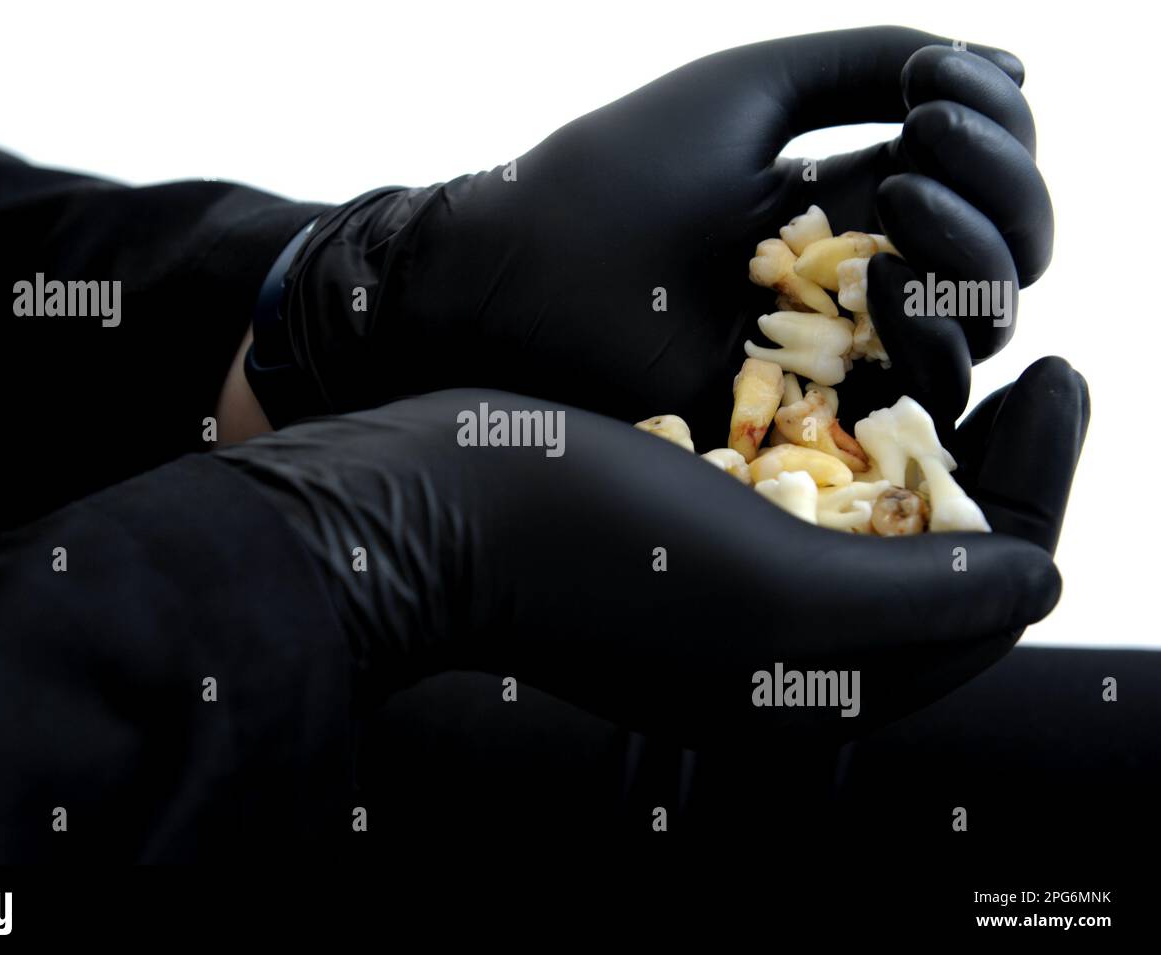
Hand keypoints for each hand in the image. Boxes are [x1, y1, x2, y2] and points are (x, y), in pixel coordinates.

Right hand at [215, 358, 1086, 742]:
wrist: (426, 508)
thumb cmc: (588, 544)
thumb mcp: (774, 588)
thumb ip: (925, 599)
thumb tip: (1039, 575)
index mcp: (808, 689)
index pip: (975, 598)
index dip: (1038, 489)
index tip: (1059, 381)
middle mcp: (773, 655)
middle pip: (932, 562)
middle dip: (992, 467)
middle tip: (1030, 361)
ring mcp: (720, 595)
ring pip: (865, 520)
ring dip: (919, 444)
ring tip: (949, 359)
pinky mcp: (677, 538)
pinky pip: (794, 491)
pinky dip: (840, 437)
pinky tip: (850, 376)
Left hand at [276, 27, 1050, 437]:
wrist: (527, 272)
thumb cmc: (620, 175)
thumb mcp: (752, 91)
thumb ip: (870, 65)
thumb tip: (1012, 66)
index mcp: (854, 200)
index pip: (985, 177)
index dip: (996, 131)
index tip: (934, 89)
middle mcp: (864, 278)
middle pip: (1008, 250)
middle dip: (1001, 189)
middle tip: (924, 141)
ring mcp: (846, 352)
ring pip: (986, 321)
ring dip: (977, 251)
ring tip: (900, 193)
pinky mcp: (820, 418)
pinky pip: (929, 392)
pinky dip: (937, 332)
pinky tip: (885, 275)